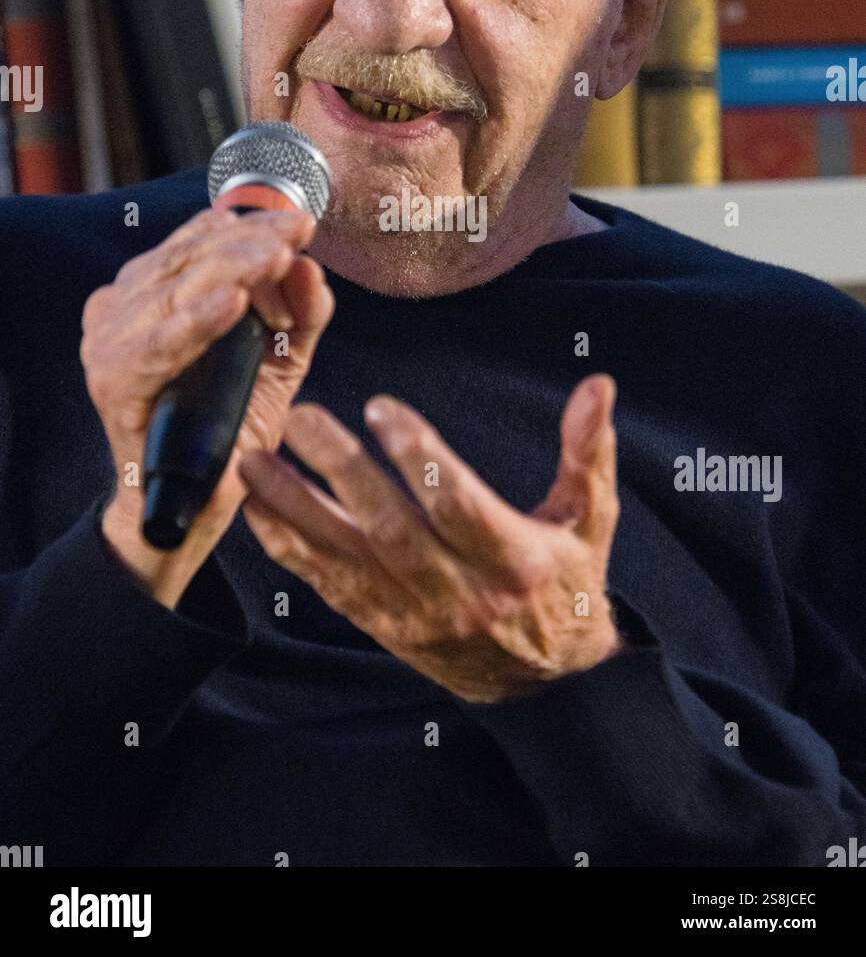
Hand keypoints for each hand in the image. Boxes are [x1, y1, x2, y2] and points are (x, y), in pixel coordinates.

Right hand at [81, 206, 333, 607]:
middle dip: (250, 242)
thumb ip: (301, 314)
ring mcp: (111, 343)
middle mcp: (123, 307)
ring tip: (275, 256)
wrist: (198, 502)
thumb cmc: (234, 422)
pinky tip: (231, 302)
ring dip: (230, 269)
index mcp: (153, 289)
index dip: (253, 226)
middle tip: (297, 231)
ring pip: (175, 289)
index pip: (200, 240)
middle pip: (190, 257)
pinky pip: (159, 345)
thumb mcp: (279, 359)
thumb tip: (312, 264)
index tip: (302, 221)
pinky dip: (197, 321)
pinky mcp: (114, 383)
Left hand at [239, 373, 622, 702]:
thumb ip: (587, 450)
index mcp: (514, 560)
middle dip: (342, 471)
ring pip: (345, 558)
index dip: (420, 459)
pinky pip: (324, 584)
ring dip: (294, 507)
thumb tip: (597, 384)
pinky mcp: (381, 623)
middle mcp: (460, 592)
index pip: (459, 505)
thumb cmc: (566, 583)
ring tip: (254, 459)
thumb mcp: (590, 519)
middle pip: (391, 528)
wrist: (546, 684)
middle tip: (304, 417)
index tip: (383, 409)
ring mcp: (414, 612)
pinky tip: (255, 505)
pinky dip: (286, 546)